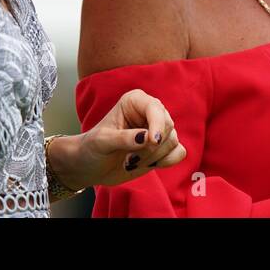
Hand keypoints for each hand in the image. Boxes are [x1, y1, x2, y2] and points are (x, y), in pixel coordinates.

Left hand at [53, 89, 187, 189]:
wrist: (90, 167)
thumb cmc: (92, 148)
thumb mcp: (102, 142)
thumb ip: (123, 138)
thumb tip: (147, 138)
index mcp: (135, 101)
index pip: (155, 109)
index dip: (157, 125)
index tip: (152, 142)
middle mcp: (150, 112)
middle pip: (167, 126)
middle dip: (150, 147)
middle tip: (129, 158)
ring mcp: (158, 130)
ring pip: (173, 141)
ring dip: (153, 157)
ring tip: (131, 161)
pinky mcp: (164, 147)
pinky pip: (179, 152)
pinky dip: (165, 162)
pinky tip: (147, 165)